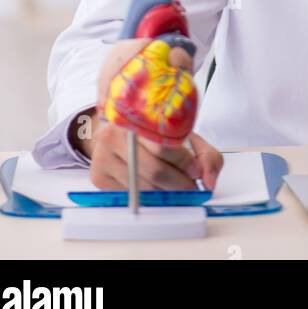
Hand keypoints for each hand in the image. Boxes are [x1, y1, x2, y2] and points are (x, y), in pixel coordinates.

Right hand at [69, 36, 222, 190]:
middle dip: (179, 182)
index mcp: (135, 113)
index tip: (196, 170)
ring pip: (144, 186)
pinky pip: (130, 194)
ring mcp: (102, 155)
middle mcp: (114, 133)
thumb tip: (209, 182)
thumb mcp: (182, 131)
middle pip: (154, 169)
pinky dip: (149, 195)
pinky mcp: (98, 175)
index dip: (185, 161)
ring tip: (177, 185)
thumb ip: (205, 154)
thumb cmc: (154, 130)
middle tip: (192, 185)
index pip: (163, 144)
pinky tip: (156, 185)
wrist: (119, 127)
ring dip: (166, 192)